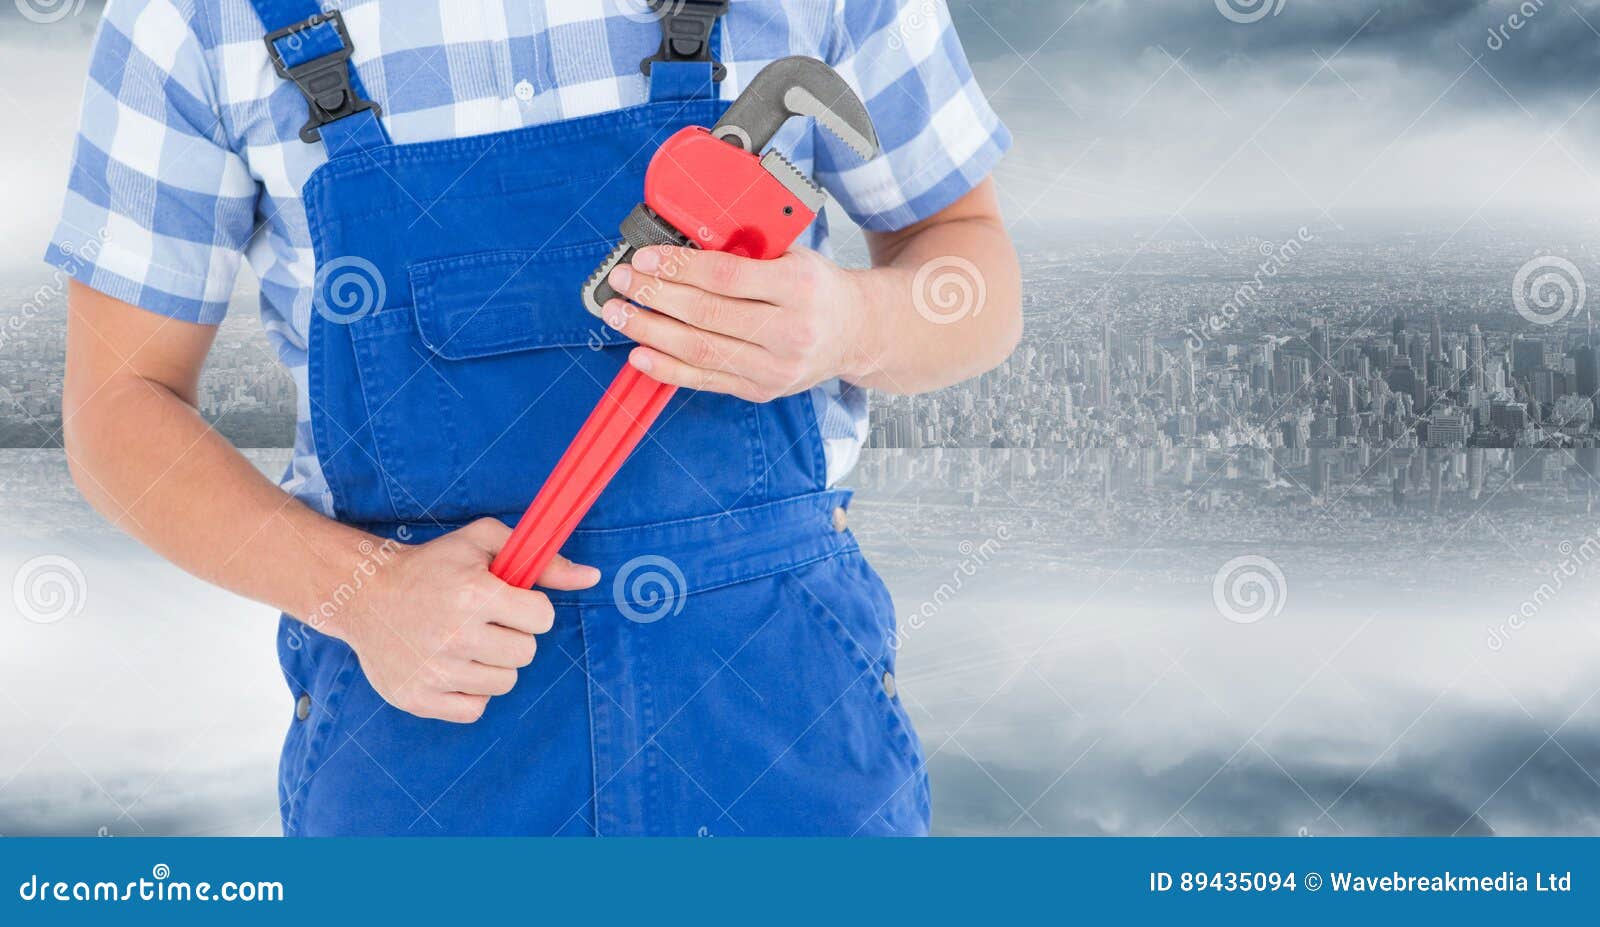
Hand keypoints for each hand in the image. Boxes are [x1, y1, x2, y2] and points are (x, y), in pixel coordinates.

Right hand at [327, 518, 599, 722]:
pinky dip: (471, 691)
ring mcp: (435, 672)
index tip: (510, 602)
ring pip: (505, 683)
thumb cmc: (433, 565)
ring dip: (494, 664)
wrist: (365, 595)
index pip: (543, 619)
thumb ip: (543, 561)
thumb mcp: (484, 543)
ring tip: (466, 642)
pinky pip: (475, 709)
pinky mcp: (418, 699)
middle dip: (513, 636)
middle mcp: (455, 635)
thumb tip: (592, 577)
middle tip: (484, 622)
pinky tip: (453, 666)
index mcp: (474, 594)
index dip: (531, 608)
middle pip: (526, 653)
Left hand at [600, 245, 873, 401]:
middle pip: (707, 315)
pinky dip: (668, 369)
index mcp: (799, 286)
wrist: (856, 333)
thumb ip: (745, 251)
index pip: (725, 277)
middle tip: (621, 283)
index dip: (678, 268)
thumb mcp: (792, 255)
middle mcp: (790, 330)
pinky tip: (640, 353)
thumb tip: (678, 248)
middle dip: (654, 297)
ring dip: (651, 332)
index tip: (644, 259)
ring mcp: (777, 366)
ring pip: (701, 351)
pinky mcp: (763, 390)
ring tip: (620, 315)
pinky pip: (706, 380)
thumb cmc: (817, 288)